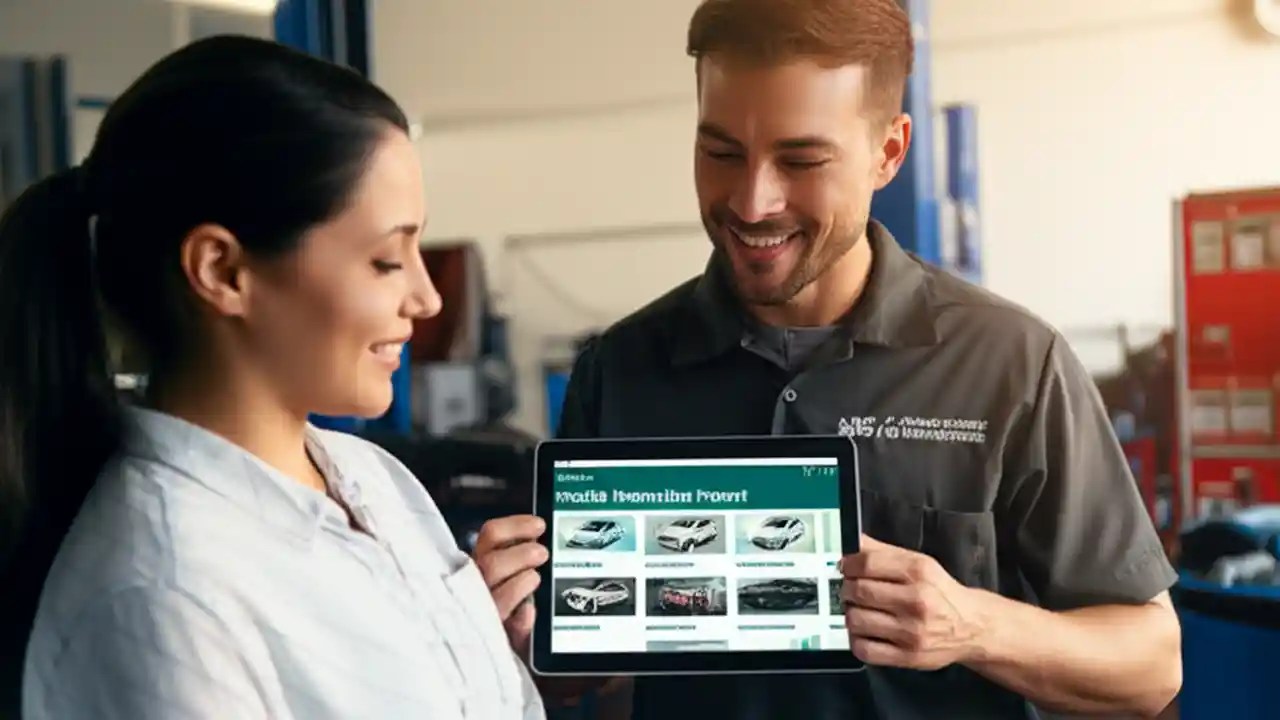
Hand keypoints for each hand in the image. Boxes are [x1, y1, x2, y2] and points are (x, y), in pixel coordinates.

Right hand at [473, 514, 548, 655]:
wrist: (504, 649)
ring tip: (536, 578)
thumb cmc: (507, 603)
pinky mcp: (498, 640)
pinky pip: (508, 629)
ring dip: (520, 582)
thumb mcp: (510, 573)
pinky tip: (529, 613)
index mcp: (480, 563)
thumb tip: (540, 536)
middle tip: (542, 553)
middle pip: (490, 563)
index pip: (491, 535)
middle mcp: (476, 586)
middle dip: (520, 554)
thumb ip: (518, 555)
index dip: (516, 527)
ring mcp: (484, 614)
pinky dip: (521, 619)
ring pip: (495, 594)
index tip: (539, 526)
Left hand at [839, 534, 987, 670]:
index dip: (848, 564)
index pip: (868, 563)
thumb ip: (883, 551)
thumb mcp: (919, 563)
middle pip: (859, 591)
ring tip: (859, 610)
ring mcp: (911, 631)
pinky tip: (865, 631)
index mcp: (919, 572)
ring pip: (856, 620)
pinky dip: (856, 639)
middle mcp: (916, 601)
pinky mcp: (907, 656)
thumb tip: (853, 540)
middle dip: (847, 589)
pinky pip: (864, 649)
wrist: (972, 626)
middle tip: (850, 589)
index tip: (845, 567)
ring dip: (850, 614)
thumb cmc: (941, 593)